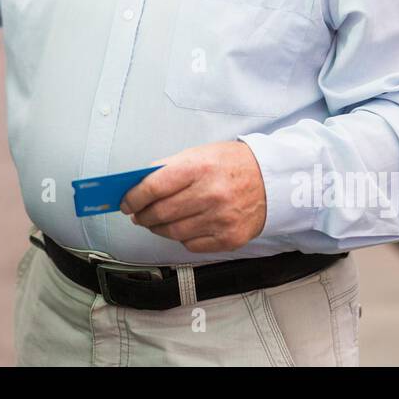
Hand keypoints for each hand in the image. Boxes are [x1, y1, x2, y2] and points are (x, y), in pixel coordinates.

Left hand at [120, 141, 266, 252]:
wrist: (272, 180)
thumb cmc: (230, 164)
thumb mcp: (199, 154)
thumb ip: (168, 169)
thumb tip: (137, 186)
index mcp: (198, 168)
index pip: (153, 187)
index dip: (133, 198)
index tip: (125, 203)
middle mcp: (210, 194)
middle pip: (160, 213)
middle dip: (142, 216)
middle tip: (137, 214)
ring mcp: (220, 219)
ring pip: (173, 232)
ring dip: (158, 228)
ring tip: (155, 221)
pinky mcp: (229, 239)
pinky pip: (191, 244)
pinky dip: (182, 237)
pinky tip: (183, 227)